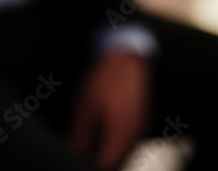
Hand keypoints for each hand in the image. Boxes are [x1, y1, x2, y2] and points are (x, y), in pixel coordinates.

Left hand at [70, 52, 150, 170]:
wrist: (127, 57)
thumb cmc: (105, 78)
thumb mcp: (86, 107)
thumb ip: (81, 136)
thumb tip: (75, 153)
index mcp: (120, 131)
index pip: (107, 164)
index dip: (92, 166)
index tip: (79, 164)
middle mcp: (135, 132)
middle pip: (118, 162)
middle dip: (101, 163)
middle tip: (83, 156)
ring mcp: (142, 127)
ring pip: (125, 154)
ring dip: (111, 156)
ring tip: (91, 150)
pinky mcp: (143, 122)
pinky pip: (130, 143)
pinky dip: (118, 147)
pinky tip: (104, 141)